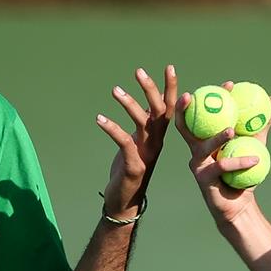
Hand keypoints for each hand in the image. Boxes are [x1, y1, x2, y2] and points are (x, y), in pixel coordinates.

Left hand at [95, 65, 174, 218]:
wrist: (124, 203)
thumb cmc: (130, 169)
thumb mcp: (139, 143)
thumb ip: (145, 124)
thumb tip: (146, 102)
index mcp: (159, 137)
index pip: (170, 108)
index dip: (171, 88)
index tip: (169, 67)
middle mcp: (156, 143)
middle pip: (160, 112)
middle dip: (151, 89)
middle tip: (138, 71)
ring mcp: (146, 154)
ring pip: (143, 123)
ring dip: (129, 104)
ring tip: (114, 89)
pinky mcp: (133, 166)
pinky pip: (124, 141)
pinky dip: (112, 128)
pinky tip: (99, 118)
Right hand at [174, 80, 270, 229]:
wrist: (240, 204)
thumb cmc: (244, 174)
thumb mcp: (255, 145)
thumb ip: (260, 125)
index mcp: (205, 140)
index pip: (202, 114)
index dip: (210, 97)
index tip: (228, 84)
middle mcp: (196, 150)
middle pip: (185, 126)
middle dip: (186, 108)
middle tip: (199, 95)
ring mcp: (197, 165)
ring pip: (203, 146)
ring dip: (217, 137)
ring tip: (231, 130)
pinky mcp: (203, 179)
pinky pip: (222, 167)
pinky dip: (240, 162)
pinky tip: (255, 159)